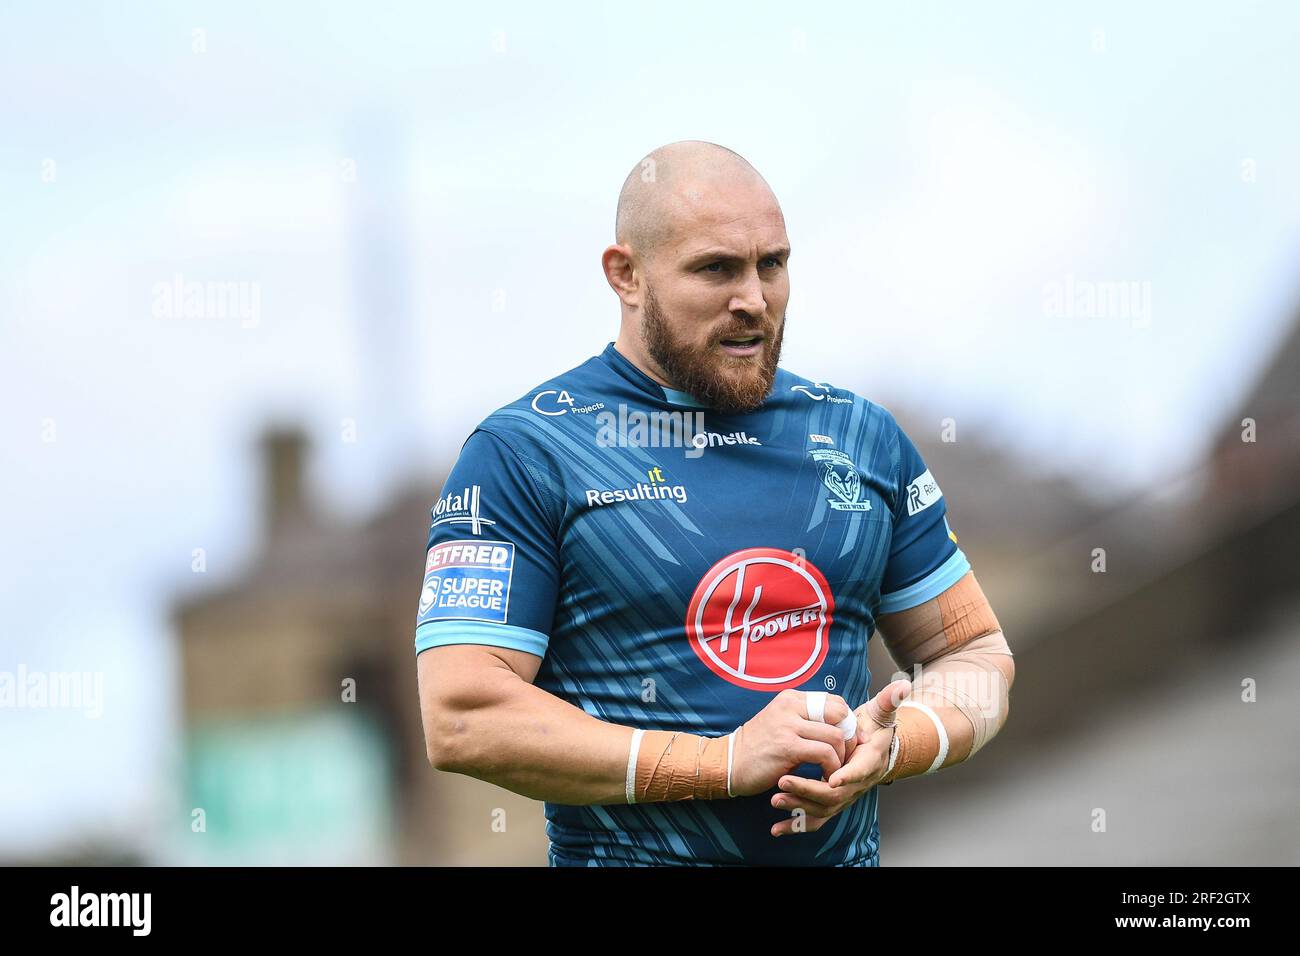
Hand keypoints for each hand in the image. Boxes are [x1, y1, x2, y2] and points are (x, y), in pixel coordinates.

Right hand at [728, 689, 853, 797]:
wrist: (731, 762)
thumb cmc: (759, 747)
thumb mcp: (782, 723)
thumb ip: (806, 720)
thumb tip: (840, 728)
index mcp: (791, 698)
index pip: (834, 701)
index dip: (847, 722)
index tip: (848, 740)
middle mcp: (790, 706)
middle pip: (839, 715)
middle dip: (850, 737)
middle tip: (847, 756)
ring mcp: (788, 725)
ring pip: (835, 736)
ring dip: (842, 757)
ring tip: (836, 769)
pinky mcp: (788, 747)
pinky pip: (824, 754)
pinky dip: (832, 767)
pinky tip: (826, 776)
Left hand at [769, 679, 911, 836]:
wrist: (873, 747)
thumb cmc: (873, 728)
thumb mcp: (882, 712)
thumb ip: (890, 699)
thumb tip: (902, 685)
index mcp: (869, 761)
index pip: (860, 771)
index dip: (847, 775)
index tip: (831, 778)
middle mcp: (857, 783)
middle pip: (835, 794)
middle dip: (809, 788)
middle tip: (784, 780)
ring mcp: (845, 795)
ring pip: (823, 808)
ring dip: (798, 806)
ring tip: (775, 798)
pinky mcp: (831, 802)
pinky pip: (814, 819)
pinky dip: (796, 826)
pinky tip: (775, 830)